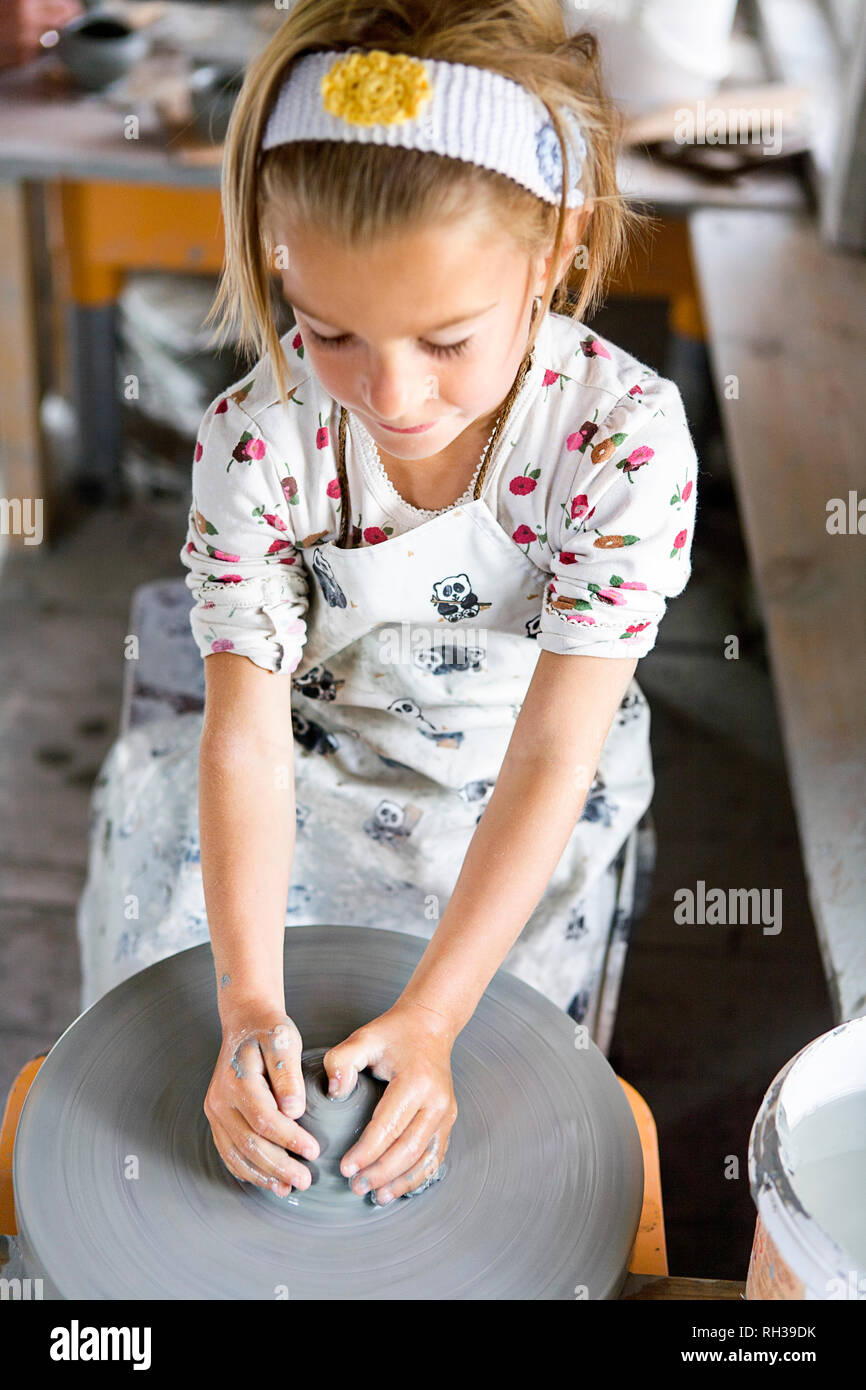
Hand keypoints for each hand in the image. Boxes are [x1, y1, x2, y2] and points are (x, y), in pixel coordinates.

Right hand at [204, 1008, 319, 1197]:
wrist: (245, 1022)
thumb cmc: (269, 1031)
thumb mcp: (284, 1041)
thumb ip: (288, 1074)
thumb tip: (294, 1110)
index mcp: (238, 1080)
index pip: (264, 1120)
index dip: (289, 1139)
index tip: (314, 1151)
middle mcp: (220, 1100)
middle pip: (249, 1143)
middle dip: (278, 1166)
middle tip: (306, 1180)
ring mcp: (215, 1111)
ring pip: (236, 1154)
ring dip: (262, 1175)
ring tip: (288, 1188)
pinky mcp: (218, 1119)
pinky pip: (228, 1152)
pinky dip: (247, 1170)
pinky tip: (268, 1180)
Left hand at [324, 1000, 457, 1205]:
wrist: (430, 1025)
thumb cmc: (394, 1033)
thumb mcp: (363, 1037)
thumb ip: (342, 1061)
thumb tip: (335, 1093)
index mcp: (416, 1082)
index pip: (388, 1127)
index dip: (367, 1152)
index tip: (345, 1168)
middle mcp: (437, 1101)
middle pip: (408, 1149)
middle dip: (381, 1173)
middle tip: (355, 1186)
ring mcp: (447, 1113)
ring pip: (426, 1159)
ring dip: (401, 1182)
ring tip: (377, 1196)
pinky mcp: (448, 1120)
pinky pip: (435, 1156)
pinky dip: (418, 1176)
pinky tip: (399, 1187)